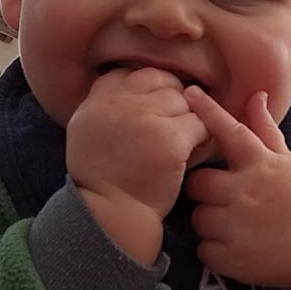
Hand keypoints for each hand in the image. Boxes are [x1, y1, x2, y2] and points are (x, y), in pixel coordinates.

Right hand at [67, 68, 208, 262]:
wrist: (113, 215)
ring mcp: (145, 117)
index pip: (130, 74)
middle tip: (174, 125)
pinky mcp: (170, 138)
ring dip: (189, 119)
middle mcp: (118, 103)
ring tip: (184, 142)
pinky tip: (194, 152)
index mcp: (96, 101)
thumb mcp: (87, 133)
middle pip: (159, 80)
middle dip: (172, 100)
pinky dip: (202, 138)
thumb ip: (105, 106)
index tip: (153, 110)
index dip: (148, 89)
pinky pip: (200, 123)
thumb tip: (129, 82)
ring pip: (183, 100)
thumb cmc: (104, 181)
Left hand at [183, 87, 290, 289]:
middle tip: (224, 198)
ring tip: (235, 225)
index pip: (231, 131)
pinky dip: (214, 250)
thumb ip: (266, 132)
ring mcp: (239, 227)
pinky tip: (235, 246)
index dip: (208, 111)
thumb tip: (255, 95)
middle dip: (206, 191)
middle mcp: (247, 193)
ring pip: (198, 218)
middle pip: (198, 183)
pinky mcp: (233, 259)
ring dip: (210, 223)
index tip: (190, 92)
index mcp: (262, 165)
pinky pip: (204, 249)